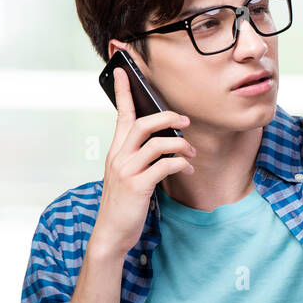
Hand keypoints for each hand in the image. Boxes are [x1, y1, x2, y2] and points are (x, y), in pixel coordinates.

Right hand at [90, 66, 196, 258]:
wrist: (112, 233)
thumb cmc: (125, 203)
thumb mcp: (128, 174)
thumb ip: (139, 156)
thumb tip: (164, 140)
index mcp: (116, 151)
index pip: (120, 114)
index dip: (123, 91)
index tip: (122, 70)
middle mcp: (118, 157)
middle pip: (142, 123)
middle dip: (167, 117)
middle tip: (185, 121)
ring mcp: (127, 171)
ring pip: (156, 143)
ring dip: (179, 144)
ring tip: (190, 152)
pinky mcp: (138, 187)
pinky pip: (164, 166)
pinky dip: (180, 164)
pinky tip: (186, 169)